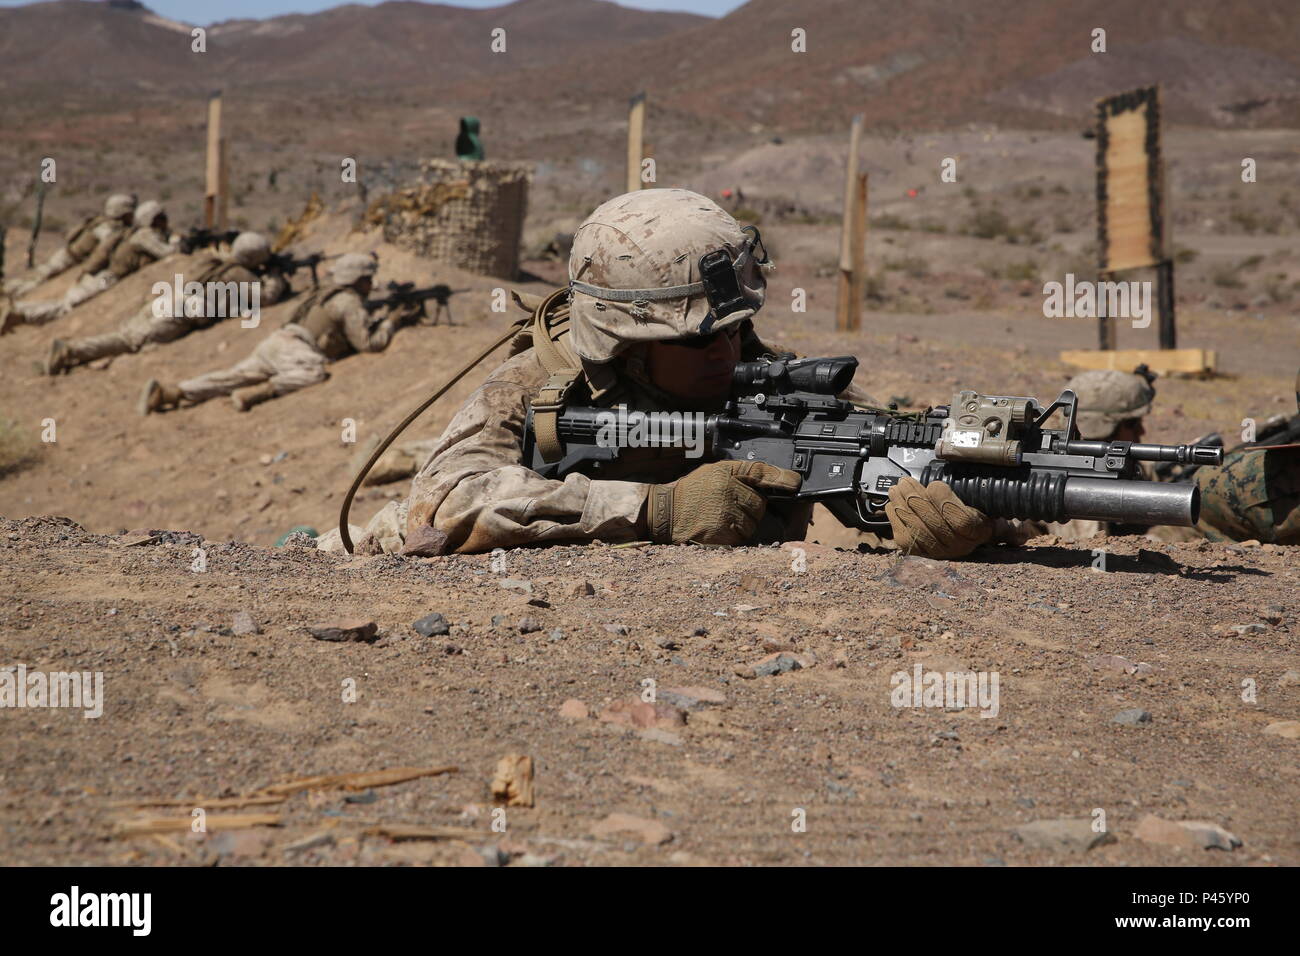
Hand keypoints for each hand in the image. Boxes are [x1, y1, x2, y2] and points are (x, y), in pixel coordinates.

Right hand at [646, 460, 800, 544]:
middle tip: (728, 505)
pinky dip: (734, 537)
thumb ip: (749, 472)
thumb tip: (786, 479)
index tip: (795, 483)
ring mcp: (725, 516)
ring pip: (751, 524)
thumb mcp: (717, 472)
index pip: (761, 474)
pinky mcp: (721, 537)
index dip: (781, 479)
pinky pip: (741, 538)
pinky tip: (719, 529)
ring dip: (743, 524)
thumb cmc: (693, 492)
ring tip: (721, 517)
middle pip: (758, 505)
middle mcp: (728, 494)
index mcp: (727, 475)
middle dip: (750, 508)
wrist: (665, 513)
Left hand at [885, 477, 992, 558]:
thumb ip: (956, 497)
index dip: (944, 501)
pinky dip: (896, 519)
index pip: (961, 520)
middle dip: (915, 498)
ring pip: (917, 530)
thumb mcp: (971, 503)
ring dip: (902, 506)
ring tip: (895, 490)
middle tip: (904, 482)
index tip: (933, 485)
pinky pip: (905, 538)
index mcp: (976, 532)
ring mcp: (939, 554)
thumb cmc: (966, 516)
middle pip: (934, 523)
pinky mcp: (921, 556)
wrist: (960, 538)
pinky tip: (893, 505)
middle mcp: (959, 547)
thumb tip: (933, 488)